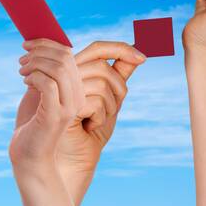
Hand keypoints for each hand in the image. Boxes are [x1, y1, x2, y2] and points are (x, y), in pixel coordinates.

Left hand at [10, 39, 82, 171]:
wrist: (29, 156)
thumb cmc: (31, 124)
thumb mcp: (38, 93)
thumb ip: (42, 73)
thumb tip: (35, 48)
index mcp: (75, 88)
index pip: (68, 54)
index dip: (47, 43)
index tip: (28, 44)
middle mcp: (77, 96)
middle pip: (65, 58)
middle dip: (39, 51)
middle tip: (22, 58)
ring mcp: (68, 106)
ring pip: (58, 68)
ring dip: (35, 63)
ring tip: (21, 71)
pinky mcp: (56, 115)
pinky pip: (48, 84)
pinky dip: (34, 76)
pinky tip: (25, 82)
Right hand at [56, 41, 144, 176]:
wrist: (73, 158)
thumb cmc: (89, 130)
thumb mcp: (109, 100)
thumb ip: (118, 76)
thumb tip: (138, 55)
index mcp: (75, 70)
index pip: (98, 48)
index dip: (121, 48)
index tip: (143, 58)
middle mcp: (65, 76)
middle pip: (103, 66)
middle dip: (118, 89)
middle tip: (110, 109)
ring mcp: (61, 89)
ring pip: (101, 83)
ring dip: (109, 107)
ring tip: (95, 120)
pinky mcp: (63, 105)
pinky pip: (95, 102)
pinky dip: (99, 118)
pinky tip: (87, 127)